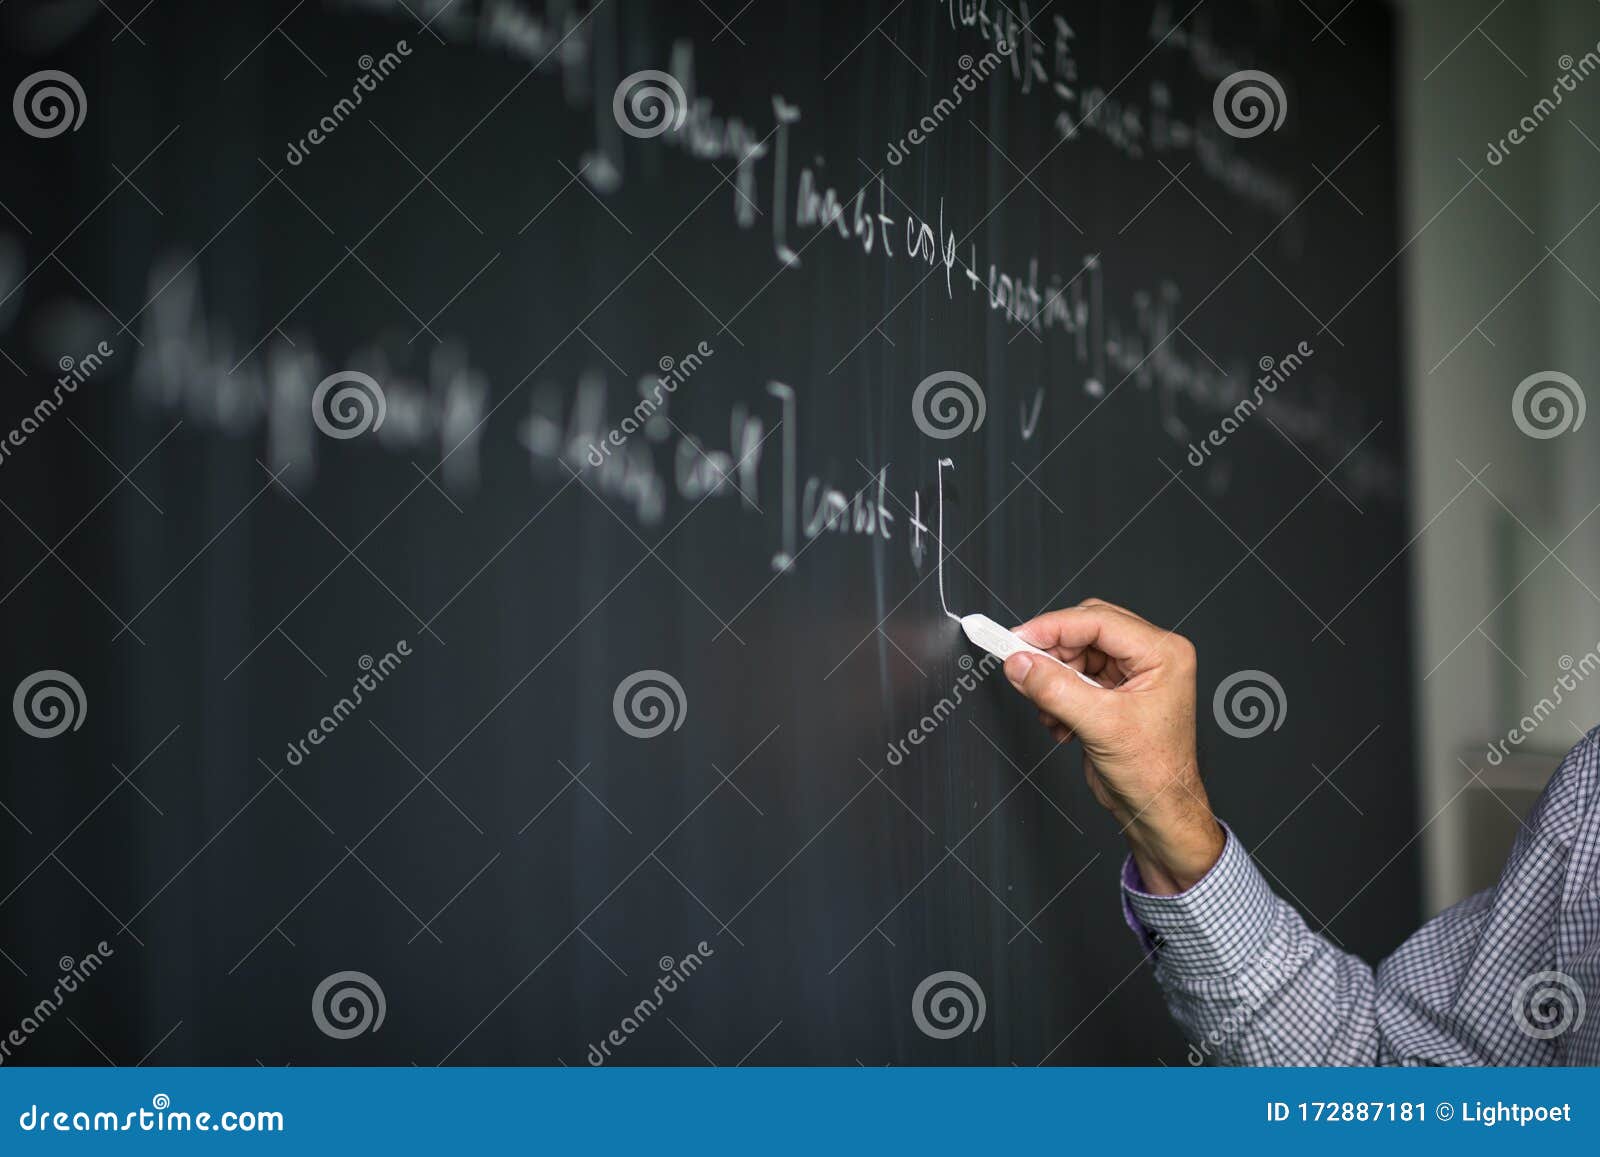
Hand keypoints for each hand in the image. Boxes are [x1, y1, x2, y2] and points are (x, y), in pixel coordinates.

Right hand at [1002, 598, 1223, 893]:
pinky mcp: (1114, 691)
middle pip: (1085, 630)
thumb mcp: (1101, 725)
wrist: (1157, 810)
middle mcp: (1150, 657)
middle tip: (1022, 666)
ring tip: (1049, 710)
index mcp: (1163, 653)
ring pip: (1076, 653)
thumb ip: (1055, 689)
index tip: (1017, 639)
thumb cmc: (1155, 774)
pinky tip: (1059, 721)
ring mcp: (1132, 673)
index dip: (1053, 628)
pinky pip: (1074, 675)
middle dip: (1053, 653)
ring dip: (1053, 679)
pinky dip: (1057, 695)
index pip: (1098, 621)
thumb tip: (1020, 663)